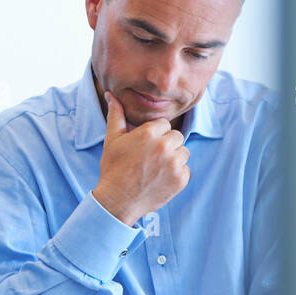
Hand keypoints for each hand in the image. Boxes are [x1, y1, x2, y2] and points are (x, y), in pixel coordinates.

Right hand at [91, 91, 190, 225]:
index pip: (164, 124)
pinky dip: (175, 174)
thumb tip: (110, 94)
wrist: (117, 200)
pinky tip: (159, 179)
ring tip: (155, 168)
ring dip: (173, 158)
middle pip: (176, 137)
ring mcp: (174, 163)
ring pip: (183, 152)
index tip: (144, 146)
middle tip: (149, 158)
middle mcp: (164, 146)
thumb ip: (116, 114)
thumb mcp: (112, 139)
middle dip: (165, 145)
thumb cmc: (113, 168)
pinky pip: (185, 170)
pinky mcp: (181, 179)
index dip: (153, 134)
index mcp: (149, 133)